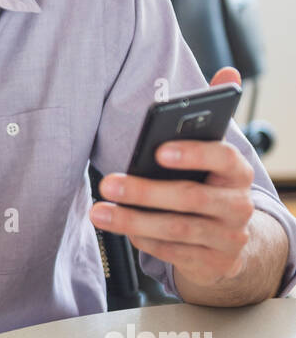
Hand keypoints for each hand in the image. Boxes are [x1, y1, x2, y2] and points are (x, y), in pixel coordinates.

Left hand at [90, 68, 255, 289]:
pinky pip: (171, 252)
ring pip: (175, 229)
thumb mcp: (214, 157)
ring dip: (132, 220)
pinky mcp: (212, 264)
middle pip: (190, 198)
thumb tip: (226, 73)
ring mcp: (226, 238)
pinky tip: (121, 228)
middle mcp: (238, 206)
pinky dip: (143, 240)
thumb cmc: (211, 187)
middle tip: (108, 184)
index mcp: (238, 173)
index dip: (192, 153)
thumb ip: (213, 118)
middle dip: (145, 191)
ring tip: (100, 211)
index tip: (158, 150)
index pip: (223, 157)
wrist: (230, 241)